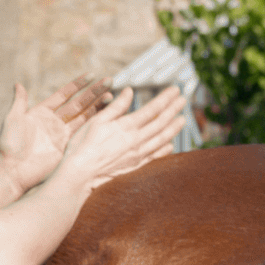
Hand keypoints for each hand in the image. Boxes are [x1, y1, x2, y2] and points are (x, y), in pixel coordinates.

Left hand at [0, 75, 111, 193]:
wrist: (13, 170)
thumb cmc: (9, 145)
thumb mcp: (12, 119)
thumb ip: (19, 102)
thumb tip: (18, 84)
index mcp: (42, 112)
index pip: (64, 95)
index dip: (78, 85)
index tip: (92, 75)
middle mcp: (55, 122)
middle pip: (79, 104)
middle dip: (94, 93)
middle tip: (109, 82)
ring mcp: (62, 135)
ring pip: (84, 117)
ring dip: (98, 107)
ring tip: (111, 96)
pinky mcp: (67, 147)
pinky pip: (83, 134)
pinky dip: (94, 125)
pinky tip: (106, 116)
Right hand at [61, 85, 187, 189]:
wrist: (80, 175)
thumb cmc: (83, 145)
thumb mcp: (97, 121)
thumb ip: (116, 107)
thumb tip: (129, 91)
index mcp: (126, 126)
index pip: (152, 109)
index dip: (165, 99)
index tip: (175, 89)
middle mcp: (136, 140)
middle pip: (161, 123)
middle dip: (173, 110)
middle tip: (184, 100)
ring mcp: (137, 154)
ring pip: (161, 139)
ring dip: (173, 128)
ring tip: (182, 119)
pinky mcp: (135, 166)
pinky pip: (155, 157)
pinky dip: (165, 149)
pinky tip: (170, 145)